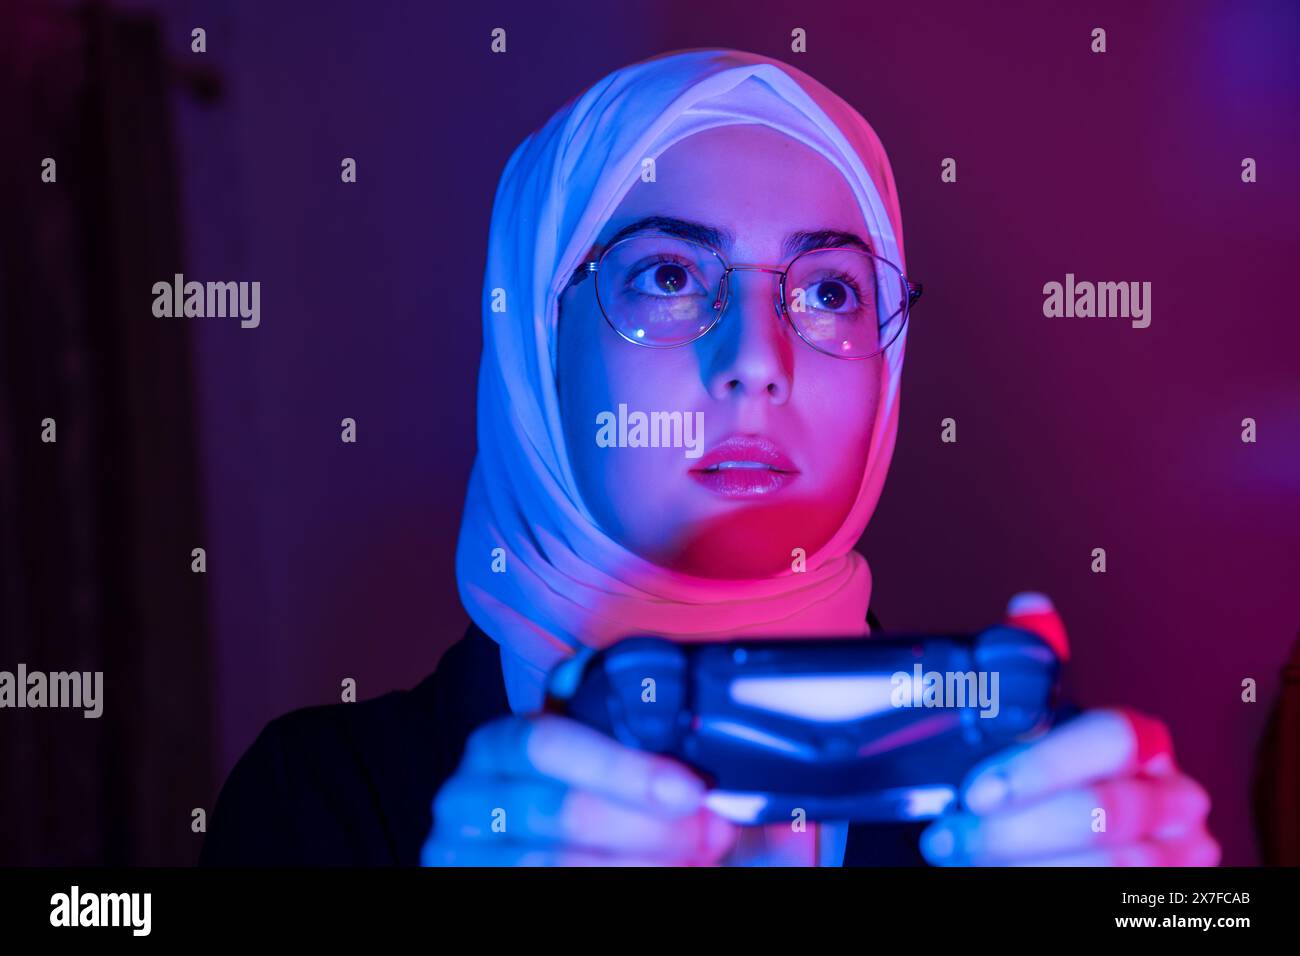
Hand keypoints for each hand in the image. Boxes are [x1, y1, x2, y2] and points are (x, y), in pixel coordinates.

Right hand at [421, 713, 738, 865]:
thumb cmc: (572, 790)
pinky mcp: (472, 886)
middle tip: (711, 832)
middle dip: (647, 826)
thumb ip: (625, 724)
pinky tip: (667, 876)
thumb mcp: (588, 750)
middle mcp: (467, 797)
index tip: (690, 788)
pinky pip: (552, 895)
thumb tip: (691, 703)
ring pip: (555, 864)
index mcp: (497, 744)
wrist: (531, 844)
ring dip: (642, 865)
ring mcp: (465, 853)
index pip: (545, 744)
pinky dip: (620, 888)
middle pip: (556, 812)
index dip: (620, 767)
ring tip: (699, 860)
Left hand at [919, 593, 1218, 866]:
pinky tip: (989, 877)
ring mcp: (1172, 858)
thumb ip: (1036, 679)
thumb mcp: (1040, 733)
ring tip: (957, 856)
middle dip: (1017, 827)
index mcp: (1145, 746)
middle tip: (949, 834)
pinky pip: (1098, 896)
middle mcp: (1172, 801)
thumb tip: (1031, 608)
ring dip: (1019, 862)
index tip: (976, 789)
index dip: (1043, 764)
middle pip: (1107, 811)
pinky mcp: (1152, 901)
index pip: (1112, 740)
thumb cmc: (1050, 789)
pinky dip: (1037, 885)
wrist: (1057, 854)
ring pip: (1107, 865)